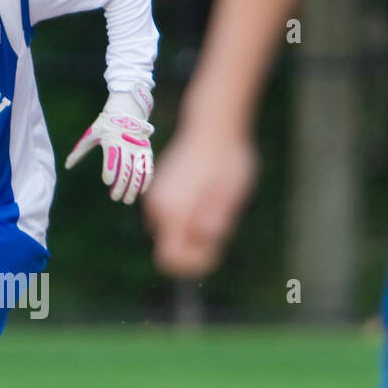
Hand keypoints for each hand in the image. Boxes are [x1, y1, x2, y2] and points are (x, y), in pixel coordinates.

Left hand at [64, 87, 155, 204]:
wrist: (127, 110)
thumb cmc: (105, 125)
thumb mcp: (91, 135)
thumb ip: (80, 151)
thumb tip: (67, 165)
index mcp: (112, 140)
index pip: (112, 158)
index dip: (110, 170)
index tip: (107, 182)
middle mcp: (126, 145)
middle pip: (126, 168)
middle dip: (121, 185)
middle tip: (115, 198)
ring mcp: (138, 148)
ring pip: (138, 171)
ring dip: (133, 187)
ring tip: (127, 200)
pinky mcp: (146, 150)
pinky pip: (148, 167)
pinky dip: (146, 180)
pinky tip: (141, 192)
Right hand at [145, 131, 257, 278]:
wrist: (213, 125)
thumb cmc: (229, 160)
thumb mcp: (231, 196)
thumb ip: (217, 223)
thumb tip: (207, 241)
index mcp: (173, 211)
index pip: (170, 259)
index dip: (192, 263)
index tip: (213, 250)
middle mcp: (157, 206)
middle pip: (170, 247)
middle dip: (194, 245)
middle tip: (219, 222)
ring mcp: (155, 197)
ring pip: (170, 232)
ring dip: (191, 229)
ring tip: (213, 204)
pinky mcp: (159, 189)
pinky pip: (169, 216)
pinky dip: (185, 216)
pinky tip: (204, 195)